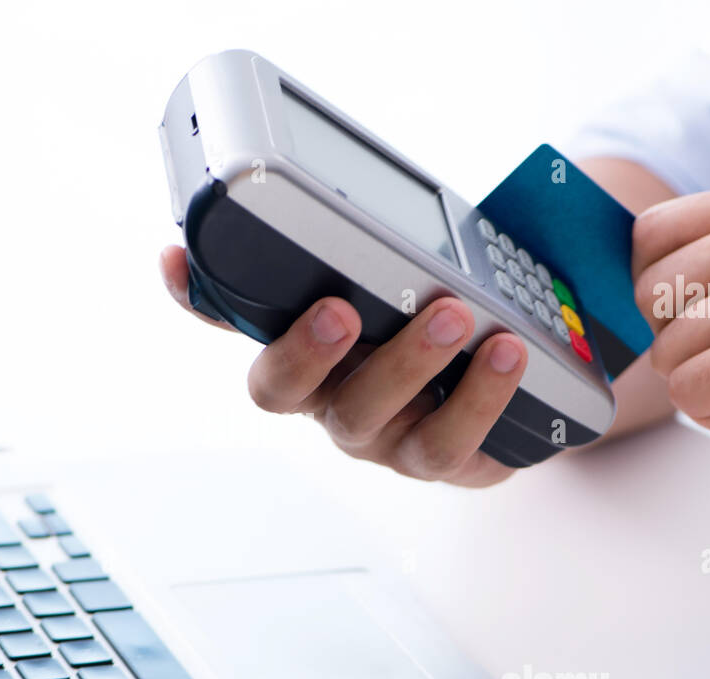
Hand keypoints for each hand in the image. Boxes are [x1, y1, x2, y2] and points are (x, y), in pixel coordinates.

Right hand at [159, 246, 527, 486]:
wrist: (532, 379)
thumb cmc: (451, 314)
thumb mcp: (415, 268)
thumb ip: (372, 238)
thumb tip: (357, 189)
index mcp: (303, 341)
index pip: (232, 317)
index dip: (193, 294)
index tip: (177, 253)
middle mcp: (324, 395)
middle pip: (279, 389)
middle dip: (303, 350)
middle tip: (339, 309)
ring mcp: (376, 435)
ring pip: (364, 416)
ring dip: (406, 364)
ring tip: (454, 315)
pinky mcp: (437, 459)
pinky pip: (447, 443)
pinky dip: (479, 397)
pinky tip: (507, 352)